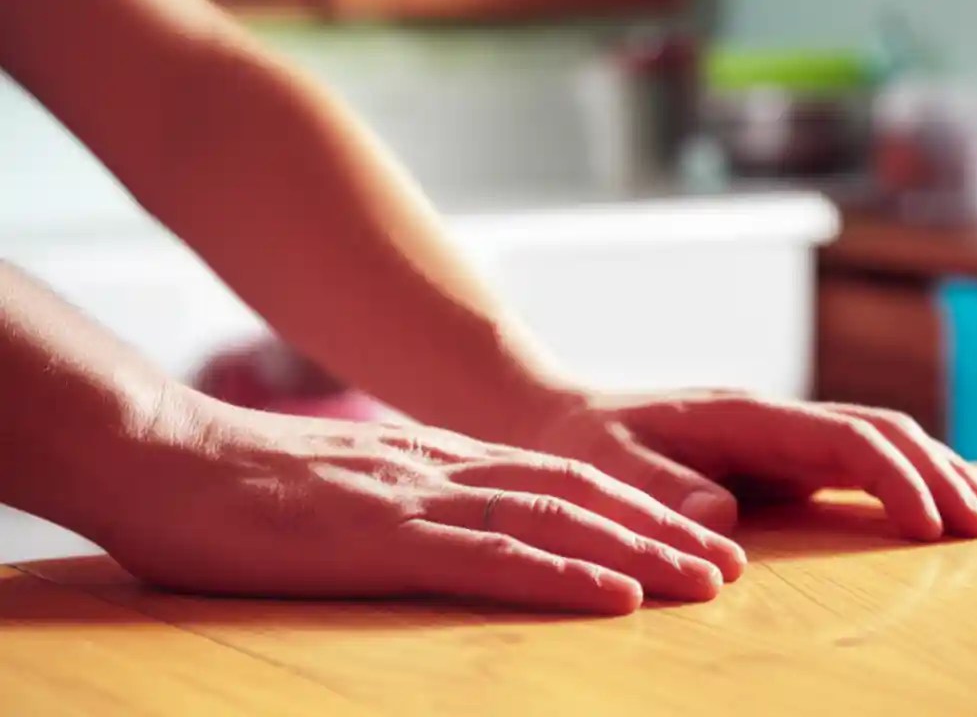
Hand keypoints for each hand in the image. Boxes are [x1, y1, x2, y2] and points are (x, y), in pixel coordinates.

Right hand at [88, 391, 744, 613]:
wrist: (164, 458)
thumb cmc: (244, 488)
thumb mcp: (349, 488)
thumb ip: (410, 500)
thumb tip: (456, 529)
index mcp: (439, 461)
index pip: (561, 480)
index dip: (636, 509)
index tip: (693, 539)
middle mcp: (445, 470)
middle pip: (581, 495)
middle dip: (663, 531)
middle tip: (733, 566)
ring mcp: (418, 499)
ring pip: (556, 520)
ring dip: (640, 552)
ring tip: (706, 582)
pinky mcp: (382, 537)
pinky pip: (490, 556)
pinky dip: (562, 576)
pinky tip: (615, 597)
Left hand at [524, 390, 976, 540]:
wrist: (561, 421)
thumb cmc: (583, 446)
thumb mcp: (607, 467)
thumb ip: (658, 489)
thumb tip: (724, 519)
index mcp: (742, 414)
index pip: (841, 436)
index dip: (894, 475)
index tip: (930, 521)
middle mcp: (772, 419)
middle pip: (878, 432)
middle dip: (937, 471)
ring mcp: (779, 437)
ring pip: (877, 442)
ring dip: (934, 471)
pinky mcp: (777, 460)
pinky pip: (855, 464)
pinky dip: (903, 481)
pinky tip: (933, 506)